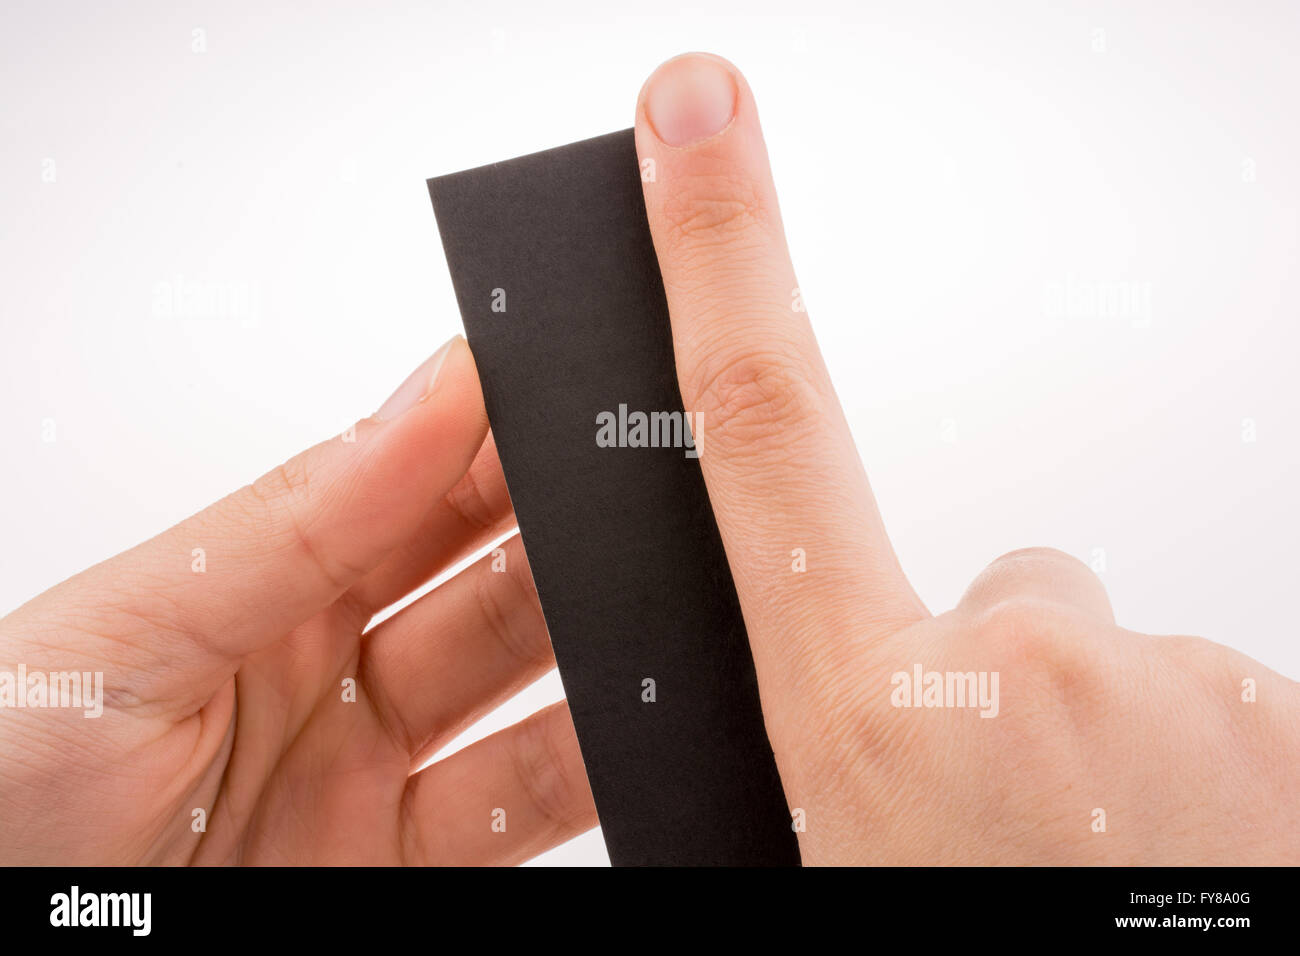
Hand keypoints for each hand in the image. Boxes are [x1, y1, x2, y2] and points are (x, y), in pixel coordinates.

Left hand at [0, 337, 595, 863]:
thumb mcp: (135, 627)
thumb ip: (294, 524)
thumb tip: (427, 399)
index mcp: (264, 587)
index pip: (416, 487)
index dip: (493, 436)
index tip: (564, 399)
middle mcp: (332, 673)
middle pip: (492, 581)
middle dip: (565, 532)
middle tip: (623, 497)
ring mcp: (374, 772)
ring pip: (528, 686)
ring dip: (595, 643)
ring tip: (646, 602)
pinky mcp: (409, 868)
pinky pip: (525, 803)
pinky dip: (591, 763)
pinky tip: (624, 726)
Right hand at [634, 52, 1299, 863]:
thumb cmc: (977, 934)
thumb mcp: (829, 863)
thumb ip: (825, 752)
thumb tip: (853, 688)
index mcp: (871, 718)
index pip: (761, 423)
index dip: (717, 248)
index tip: (695, 117)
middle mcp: (1025, 666)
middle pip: (977, 598)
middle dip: (968, 680)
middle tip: (991, 821)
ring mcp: (1182, 686)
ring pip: (1096, 661)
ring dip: (1090, 747)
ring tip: (1099, 863)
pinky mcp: (1291, 704)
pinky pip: (1207, 706)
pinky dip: (1186, 773)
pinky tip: (1175, 861)